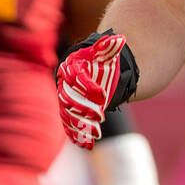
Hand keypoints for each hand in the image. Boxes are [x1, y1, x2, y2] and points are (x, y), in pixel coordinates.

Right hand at [57, 33, 128, 148]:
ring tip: (93, 136)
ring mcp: (65, 100)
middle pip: (70, 99)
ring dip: (79, 126)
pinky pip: (69, 124)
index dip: (89, 87)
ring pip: (68, 115)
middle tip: (100, 118)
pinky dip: (76, 135)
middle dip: (84, 110)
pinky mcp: (68, 112)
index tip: (103, 96)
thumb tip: (119, 39)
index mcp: (71, 68)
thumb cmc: (97, 58)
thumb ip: (109, 46)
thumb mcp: (104, 51)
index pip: (77, 78)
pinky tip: (86, 144)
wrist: (90, 68)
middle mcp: (65, 85)